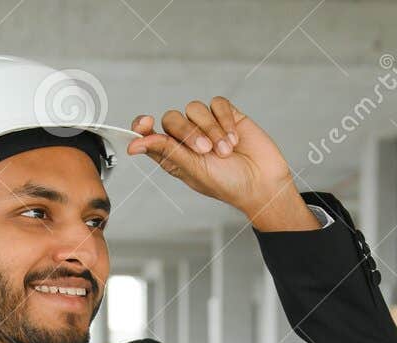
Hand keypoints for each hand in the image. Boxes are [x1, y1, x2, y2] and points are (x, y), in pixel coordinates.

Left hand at [127, 99, 316, 230]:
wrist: (262, 183)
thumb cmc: (228, 184)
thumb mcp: (194, 170)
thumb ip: (166, 152)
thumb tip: (134, 145)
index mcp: (174, 154)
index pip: (150, 133)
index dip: (143, 126)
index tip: (145, 123)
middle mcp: (187, 138)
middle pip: (171, 118)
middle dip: (188, 133)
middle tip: (205, 151)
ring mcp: (207, 125)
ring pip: (195, 109)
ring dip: (211, 129)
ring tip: (226, 150)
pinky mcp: (227, 115)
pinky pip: (217, 104)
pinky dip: (225, 121)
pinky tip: (235, 139)